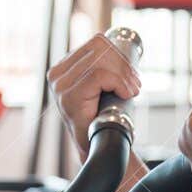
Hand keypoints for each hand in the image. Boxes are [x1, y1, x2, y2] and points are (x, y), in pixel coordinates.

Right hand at [48, 32, 141, 157]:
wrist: (99, 149)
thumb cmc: (103, 118)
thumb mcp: (102, 86)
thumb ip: (103, 65)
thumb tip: (116, 43)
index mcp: (63, 68)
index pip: (97, 43)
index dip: (120, 54)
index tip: (131, 75)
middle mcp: (57, 75)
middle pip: (100, 48)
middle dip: (124, 64)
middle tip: (135, 84)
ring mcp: (60, 86)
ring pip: (102, 61)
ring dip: (124, 76)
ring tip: (132, 90)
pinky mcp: (69, 97)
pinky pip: (101, 76)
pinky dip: (119, 83)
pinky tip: (127, 94)